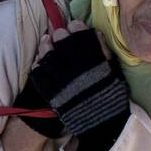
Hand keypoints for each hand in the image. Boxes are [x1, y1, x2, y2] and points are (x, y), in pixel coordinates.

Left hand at [27, 24, 128, 138]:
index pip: (80, 34)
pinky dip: (37, 67)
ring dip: (45, 47)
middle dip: (60, 35)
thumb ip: (102, 51)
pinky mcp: (51, 92)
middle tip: (59, 35)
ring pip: (47, 54)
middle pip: (62, 41)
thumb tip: (93, 32)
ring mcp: (62, 78)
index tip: (74, 27)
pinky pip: (38, 74)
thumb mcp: (112, 70)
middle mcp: (76, 65)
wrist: (102, 123)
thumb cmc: (111, 95)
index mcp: (94, 58)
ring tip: (46, 43)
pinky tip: (39, 63)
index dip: (76, 28)